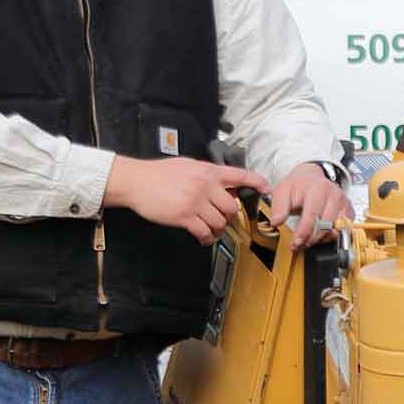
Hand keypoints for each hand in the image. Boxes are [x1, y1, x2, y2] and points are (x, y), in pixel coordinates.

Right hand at [104, 154, 256, 243]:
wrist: (137, 181)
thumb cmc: (159, 174)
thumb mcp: (188, 166)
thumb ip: (207, 174)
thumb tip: (223, 183)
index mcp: (207, 172)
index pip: (239, 175)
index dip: (256, 182)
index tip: (266, 189)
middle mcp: (205, 186)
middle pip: (231, 207)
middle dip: (229, 217)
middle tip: (223, 220)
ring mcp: (195, 202)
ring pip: (220, 222)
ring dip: (218, 230)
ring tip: (211, 231)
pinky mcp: (185, 216)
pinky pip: (205, 232)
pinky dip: (207, 238)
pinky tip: (203, 237)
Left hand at [266, 162, 352, 249]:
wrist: (312, 177)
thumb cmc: (298, 186)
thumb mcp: (282, 191)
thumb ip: (278, 207)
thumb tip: (276, 222)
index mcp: (317, 188)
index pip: (312, 215)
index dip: (304, 232)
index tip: (295, 243)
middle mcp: (334, 194)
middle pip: (326, 225)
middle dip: (311, 238)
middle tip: (300, 244)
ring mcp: (343, 202)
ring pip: (335, 229)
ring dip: (321, 238)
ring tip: (308, 238)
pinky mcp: (349, 210)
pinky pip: (343, 230)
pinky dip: (331, 235)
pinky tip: (320, 234)